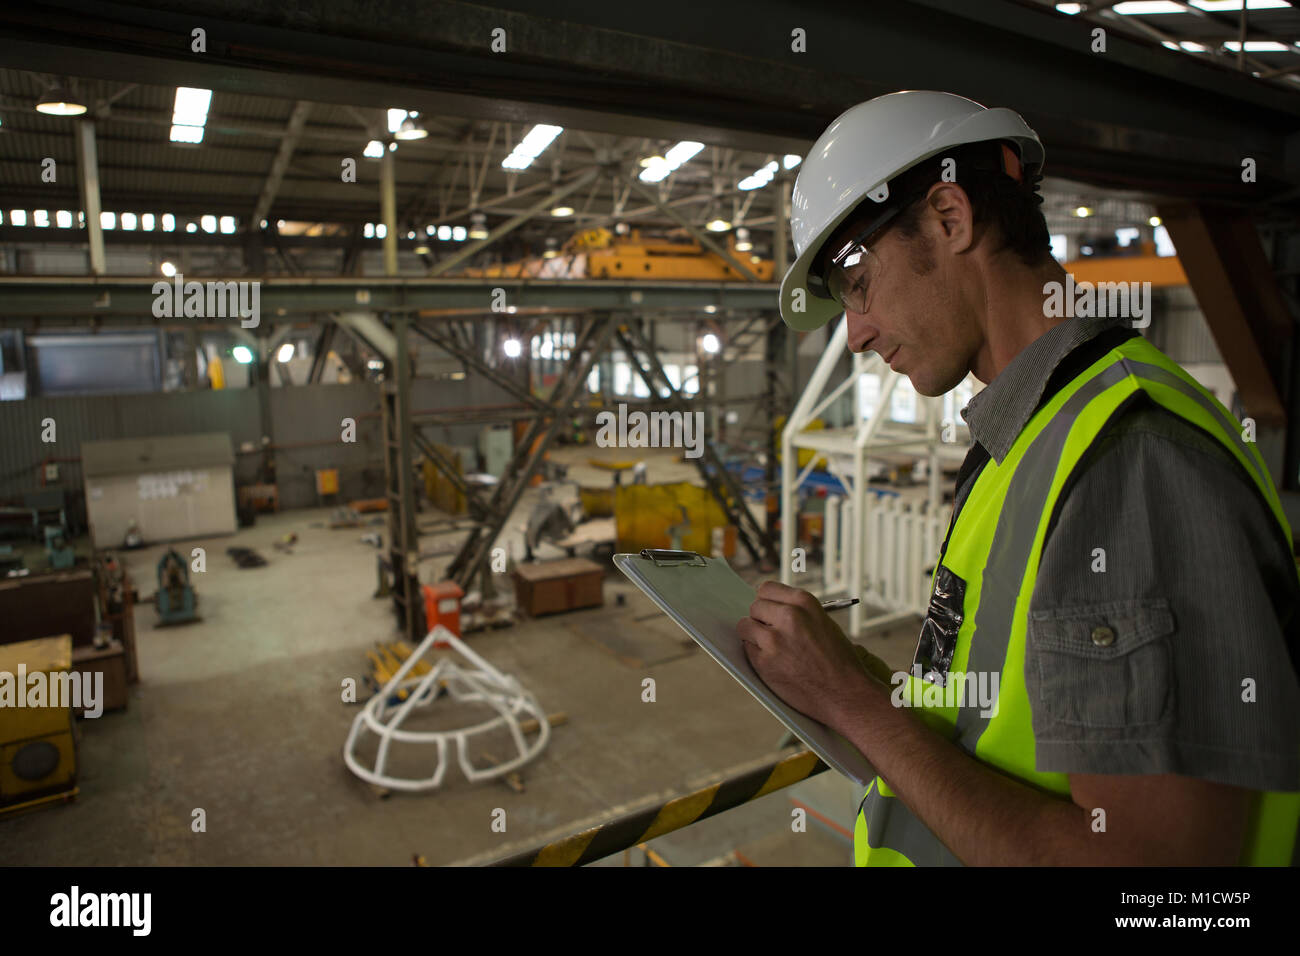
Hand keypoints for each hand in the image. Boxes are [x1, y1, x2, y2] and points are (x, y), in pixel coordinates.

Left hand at [736, 581, 876, 730]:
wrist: (845, 694)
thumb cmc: (839, 661)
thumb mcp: (824, 623)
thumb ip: (798, 613)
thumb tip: (772, 608)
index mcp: (804, 603)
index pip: (767, 589)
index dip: (767, 602)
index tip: (768, 611)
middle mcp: (788, 616)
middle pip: (755, 607)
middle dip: (760, 619)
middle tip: (771, 633)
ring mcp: (774, 639)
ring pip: (745, 626)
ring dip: (754, 636)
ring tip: (772, 648)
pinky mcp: (763, 662)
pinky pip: (747, 649)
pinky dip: (756, 654)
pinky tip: (774, 662)